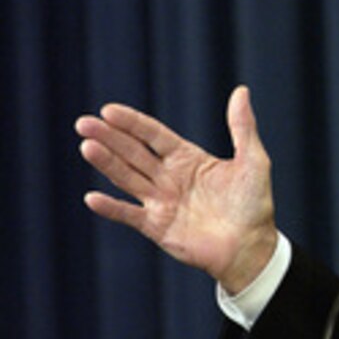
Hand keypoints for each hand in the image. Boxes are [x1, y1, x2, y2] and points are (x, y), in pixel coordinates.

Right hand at [75, 85, 277, 293]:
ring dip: (106, 163)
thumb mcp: (253, 160)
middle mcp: (170, 178)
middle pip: (133, 153)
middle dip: (110, 137)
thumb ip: (243, 127)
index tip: (109, 110)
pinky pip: (129, 215)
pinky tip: (92, 198)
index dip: (132, 123)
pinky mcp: (157, 227)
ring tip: (87, 146)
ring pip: (127, 178)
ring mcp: (161, 202)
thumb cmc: (255, 204)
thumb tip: (241, 90)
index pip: (154, 135)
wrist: (251, 247)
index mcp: (188, 159)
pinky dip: (111, 208)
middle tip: (84, 123)